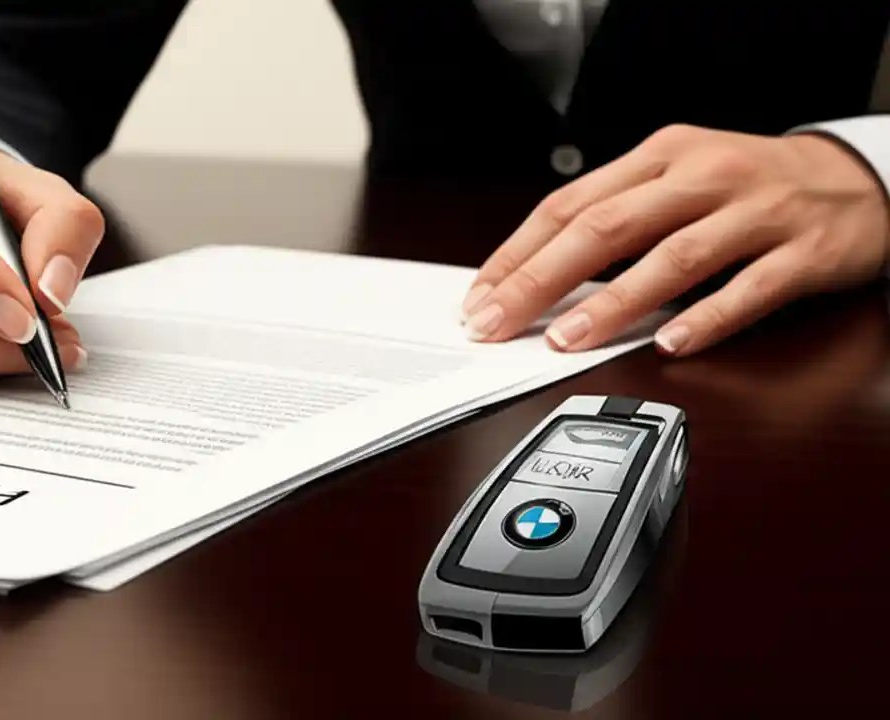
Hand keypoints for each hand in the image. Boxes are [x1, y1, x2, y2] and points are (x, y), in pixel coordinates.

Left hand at [461, 124, 889, 355]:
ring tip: (566, 339)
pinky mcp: (804, 251)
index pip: (571, 204)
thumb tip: (537, 275)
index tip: (481, 297)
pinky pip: (751, 288)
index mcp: (661, 157)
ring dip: (612, 302)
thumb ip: (617, 218)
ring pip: (674, 257)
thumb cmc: (749, 187)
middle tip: (498, 322)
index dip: (519, 253)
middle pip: (607, 227)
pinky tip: (671, 343)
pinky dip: (708, 318)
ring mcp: (757, 212)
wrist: (858, 178)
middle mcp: (703, 177)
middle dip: (542, 279)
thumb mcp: (678, 181)